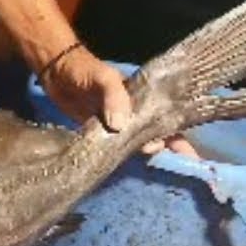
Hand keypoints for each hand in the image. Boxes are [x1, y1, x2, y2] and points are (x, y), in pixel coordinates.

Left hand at [39, 45, 198, 157]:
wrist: (55, 72)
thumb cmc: (83, 70)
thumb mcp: (103, 78)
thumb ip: (114, 97)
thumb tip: (121, 126)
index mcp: (142, 99)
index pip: (168, 119)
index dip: (179, 137)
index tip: (190, 158)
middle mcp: (133, 114)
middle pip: (157, 135)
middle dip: (170, 152)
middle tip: (179, 171)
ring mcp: (116, 125)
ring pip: (137, 144)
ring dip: (146, 157)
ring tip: (159, 175)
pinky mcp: (98, 134)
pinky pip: (115, 148)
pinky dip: (122, 158)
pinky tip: (128, 171)